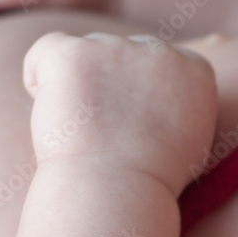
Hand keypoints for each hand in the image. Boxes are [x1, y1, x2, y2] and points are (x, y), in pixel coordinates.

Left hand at [23, 31, 218, 194]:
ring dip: (80, 83)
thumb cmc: (154, 179)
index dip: (144, 87)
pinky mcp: (73, 52)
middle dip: (112, 82)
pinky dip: (41, 77)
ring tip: (84, 128)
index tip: (136, 119)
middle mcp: (161, 51)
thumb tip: (165, 97)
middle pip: (125, 52)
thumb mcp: (193, 140)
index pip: (166, 61)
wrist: (119, 188)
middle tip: (106, 129)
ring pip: (87, 52)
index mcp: (196, 70)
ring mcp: (116, 48)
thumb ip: (184, 107)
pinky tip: (56, 110)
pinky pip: (47, 50)